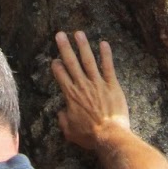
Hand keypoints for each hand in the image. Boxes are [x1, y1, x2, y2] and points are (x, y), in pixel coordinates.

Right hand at [52, 31, 130, 151]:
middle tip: (60, 34)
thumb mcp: (70, 131)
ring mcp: (98, 84)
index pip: (60, 75)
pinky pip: (108, 67)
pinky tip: (104, 43)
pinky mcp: (112, 85)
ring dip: (83, 46)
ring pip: (88, 60)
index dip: (56, 66)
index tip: (55, 60)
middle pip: (71, 63)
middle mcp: (82, 86)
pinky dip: (106, 55)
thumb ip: (63, 120)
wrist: (110, 135)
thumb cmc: (90, 135)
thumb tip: (61, 112)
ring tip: (78, 33)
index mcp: (71, 95)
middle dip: (65, 47)